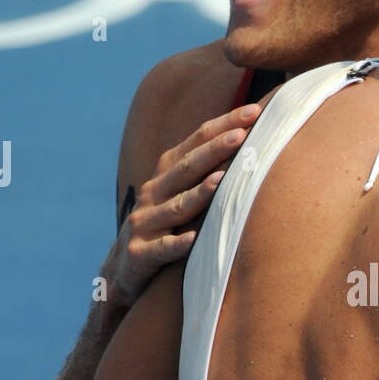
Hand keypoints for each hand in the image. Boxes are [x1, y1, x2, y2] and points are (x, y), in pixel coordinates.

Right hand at [109, 99, 266, 306]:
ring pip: (177, 207)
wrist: (124, 269)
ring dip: (200, 193)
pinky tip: (192, 239)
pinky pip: (162, 249)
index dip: (223, 125)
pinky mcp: (140, 254)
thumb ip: (205, 170)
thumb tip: (250, 140)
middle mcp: (152, 193)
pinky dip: (177, 244)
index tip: (254, 111)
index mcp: (165, 175)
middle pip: (187, 168)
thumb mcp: (179, 193)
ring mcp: (144, 223)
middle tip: (242, 135)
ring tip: (221, 180)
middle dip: (215, 150)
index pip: (196, 143)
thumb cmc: (164, 225)